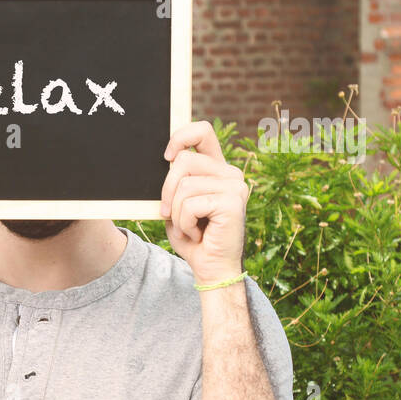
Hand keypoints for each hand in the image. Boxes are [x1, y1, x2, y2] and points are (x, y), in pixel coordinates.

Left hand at [160, 121, 247, 284]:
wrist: (211, 268)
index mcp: (217, 169)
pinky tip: (197, 233)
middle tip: (169, 214)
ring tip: (187, 227)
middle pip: (183, 159)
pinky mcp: (233, 202)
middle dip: (166, 190)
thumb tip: (166, 159)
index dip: (180, 137)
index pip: (202, 131)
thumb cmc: (193, 237)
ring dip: (176, 213)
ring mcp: (235, 186)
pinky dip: (184, 223)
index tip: (165, 158)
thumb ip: (175, 181)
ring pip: (184, 185)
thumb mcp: (177, 204)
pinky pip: (191, 204)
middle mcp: (230, 173)